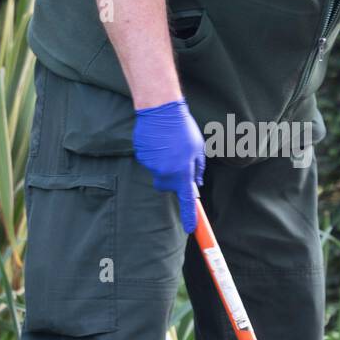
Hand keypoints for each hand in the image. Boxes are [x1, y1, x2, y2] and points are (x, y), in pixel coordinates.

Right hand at [133, 99, 204, 232]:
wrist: (161, 110)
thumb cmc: (183, 128)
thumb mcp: (198, 148)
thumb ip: (198, 169)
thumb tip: (196, 185)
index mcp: (182, 172)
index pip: (187, 200)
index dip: (189, 216)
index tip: (191, 229)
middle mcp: (166, 173)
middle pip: (168, 186)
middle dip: (174, 179)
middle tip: (179, 160)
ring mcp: (151, 166)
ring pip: (159, 173)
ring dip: (164, 164)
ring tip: (169, 145)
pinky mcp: (141, 157)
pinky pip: (150, 163)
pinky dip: (155, 156)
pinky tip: (158, 142)